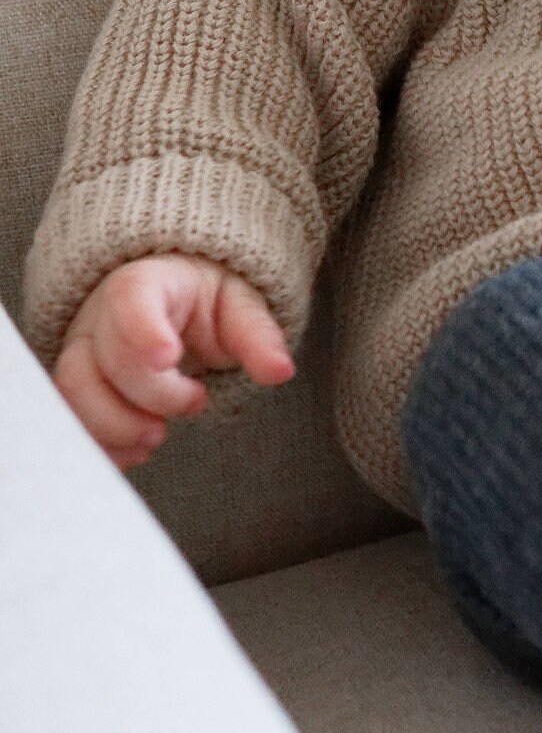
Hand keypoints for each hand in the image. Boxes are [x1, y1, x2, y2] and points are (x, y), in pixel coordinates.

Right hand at [53, 253, 293, 473]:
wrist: (170, 303)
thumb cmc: (205, 301)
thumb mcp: (239, 306)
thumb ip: (258, 336)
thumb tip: (280, 370)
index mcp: (148, 282)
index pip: (131, 297)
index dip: (144, 329)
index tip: (170, 359)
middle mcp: (103, 315)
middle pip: (108, 357)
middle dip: (152, 394)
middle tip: (194, 402)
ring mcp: (83, 351)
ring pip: (74, 391)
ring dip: (117, 426)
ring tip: (157, 435)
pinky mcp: (76, 387)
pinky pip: (70, 421)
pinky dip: (101, 445)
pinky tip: (135, 451)